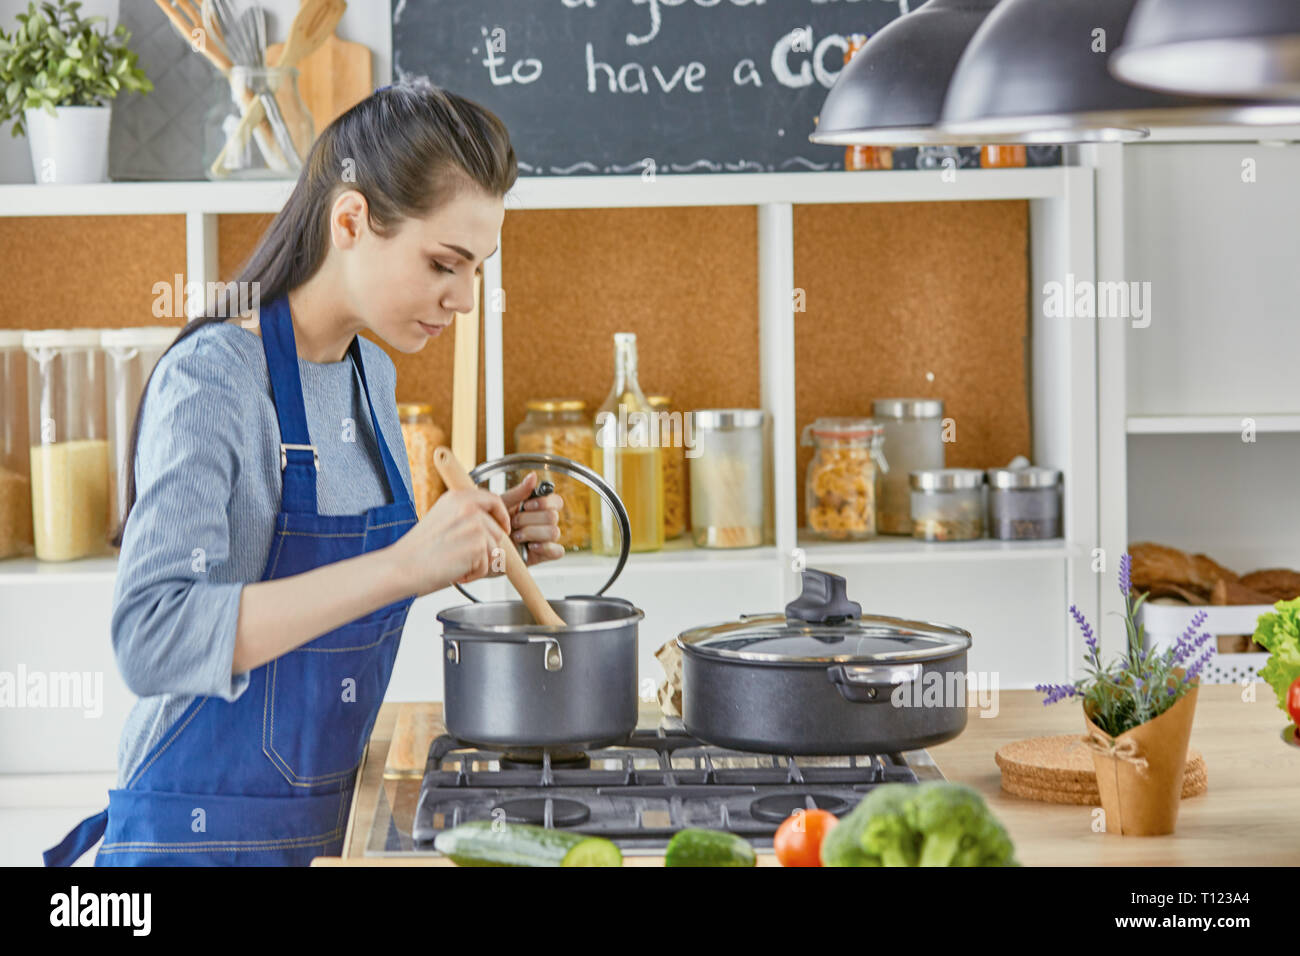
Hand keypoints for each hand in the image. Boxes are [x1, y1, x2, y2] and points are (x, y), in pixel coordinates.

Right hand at [386, 486, 511, 596]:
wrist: (403, 566)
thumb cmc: (419, 549)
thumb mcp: (442, 518)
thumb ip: (466, 515)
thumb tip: (493, 526)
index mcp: (458, 497)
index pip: (494, 500)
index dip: (502, 516)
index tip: (503, 527)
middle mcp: (468, 507)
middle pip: (498, 530)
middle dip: (486, 549)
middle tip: (464, 558)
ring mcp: (475, 525)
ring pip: (494, 549)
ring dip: (479, 563)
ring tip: (456, 564)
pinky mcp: (478, 545)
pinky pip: (487, 565)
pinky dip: (474, 574)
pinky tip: (456, 571)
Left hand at [496, 470, 564, 567]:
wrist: (483, 545)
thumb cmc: (492, 523)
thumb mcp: (502, 504)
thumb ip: (519, 492)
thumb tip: (533, 475)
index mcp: (538, 507)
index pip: (556, 501)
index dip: (544, 502)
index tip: (526, 506)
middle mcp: (544, 522)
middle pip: (553, 517)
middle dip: (529, 519)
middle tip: (514, 523)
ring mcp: (545, 539)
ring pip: (554, 532)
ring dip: (532, 533)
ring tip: (516, 536)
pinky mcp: (544, 554)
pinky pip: (558, 551)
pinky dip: (545, 548)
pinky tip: (530, 546)